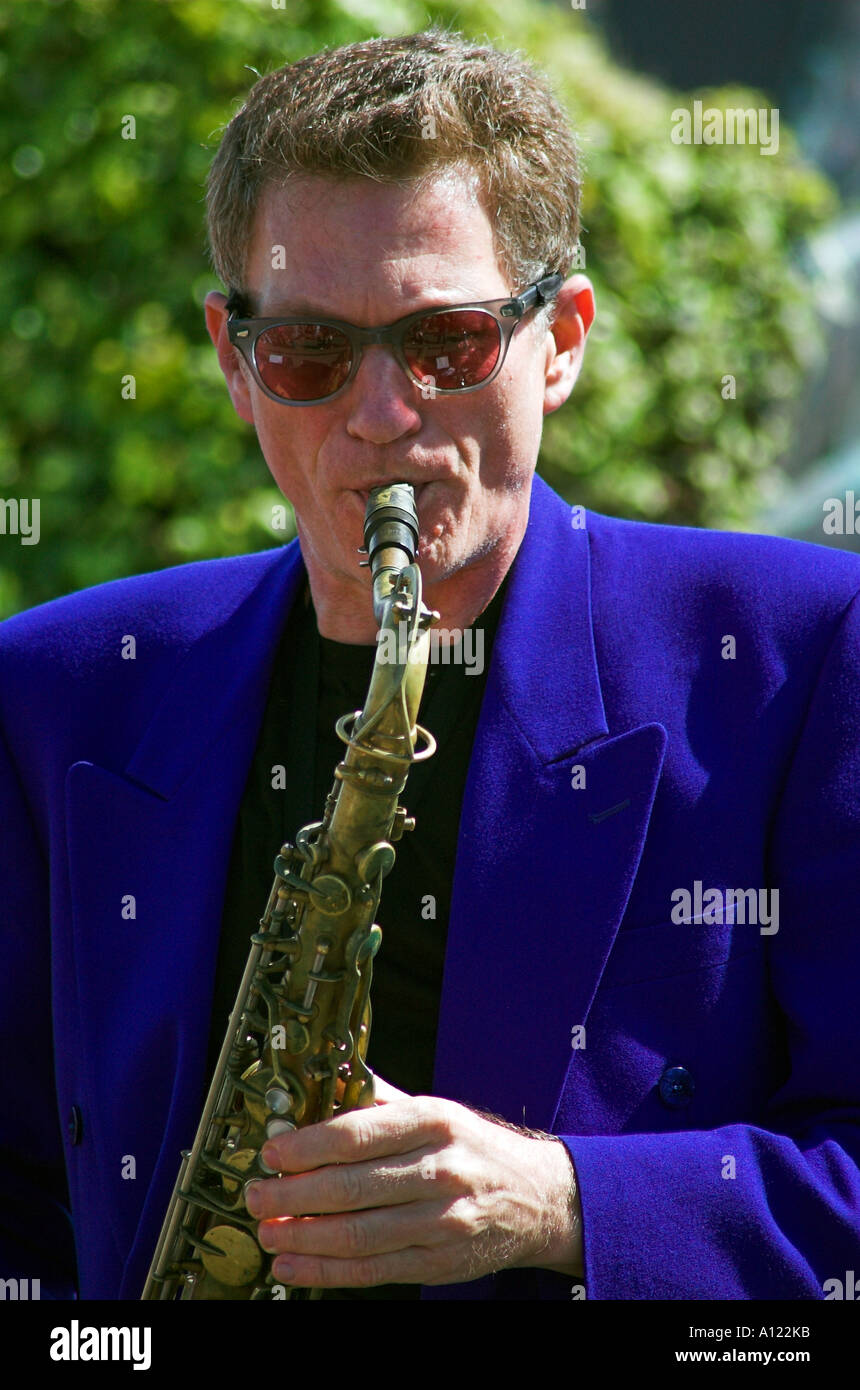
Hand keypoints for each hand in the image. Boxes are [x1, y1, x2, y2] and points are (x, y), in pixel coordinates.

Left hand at [244, 1076, 582, 1287]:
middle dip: (293, 1195)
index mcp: (433, 1122)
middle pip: (350, 1188)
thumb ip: (378, 1102)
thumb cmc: (473, 1148)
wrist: (540, 1198)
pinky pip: (373, 1270)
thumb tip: (317, 1087)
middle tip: (257, 1196)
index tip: (272, 1153)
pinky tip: (295, 1265)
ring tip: (268, 1232)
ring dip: (303, 1237)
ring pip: (358, 1234)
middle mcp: (440, 1170)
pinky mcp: (440, 1262)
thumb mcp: (435, 1110)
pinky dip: (326, 1271)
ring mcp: (442, 1221)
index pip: (356, 1134)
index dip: (306, 1147)